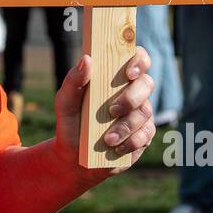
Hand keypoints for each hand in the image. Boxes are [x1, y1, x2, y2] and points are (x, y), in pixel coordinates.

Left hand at [55, 45, 155, 173]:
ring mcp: (140, 112)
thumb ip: (74, 80)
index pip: (137, 58)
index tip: (129, 73)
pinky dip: (131, 141)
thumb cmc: (71, 121)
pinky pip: (146, 134)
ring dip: (126, 126)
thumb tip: (86, 59)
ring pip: (145, 111)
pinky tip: (116, 147)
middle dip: (131, 98)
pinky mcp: (144, 134)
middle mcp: (132, 91)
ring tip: (107, 139)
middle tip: (113, 110)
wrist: (74, 155)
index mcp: (115, 77)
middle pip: (146, 84)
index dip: (138, 61)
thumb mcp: (66, 101)